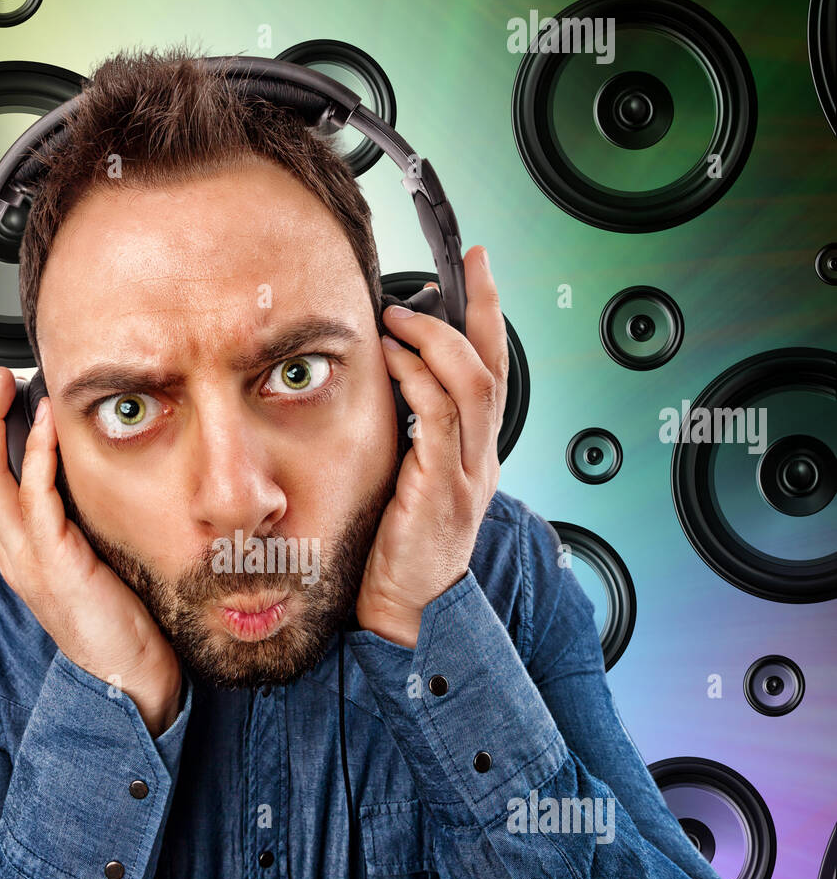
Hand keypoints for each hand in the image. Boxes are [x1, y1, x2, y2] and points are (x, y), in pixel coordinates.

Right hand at [0, 362, 182, 735]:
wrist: (127, 683)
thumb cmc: (116, 627)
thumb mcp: (86, 560)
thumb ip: (72, 519)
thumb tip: (79, 473)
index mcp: (17, 551)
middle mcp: (12, 553)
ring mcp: (28, 560)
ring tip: (3, 383)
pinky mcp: (55, 565)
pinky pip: (36, 500)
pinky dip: (36, 455)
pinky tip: (44, 423)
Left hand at [355, 246, 508, 648]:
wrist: (406, 611)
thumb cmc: (398, 550)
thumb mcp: (410, 480)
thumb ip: (408, 432)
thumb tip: (382, 377)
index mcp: (477, 454)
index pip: (494, 371)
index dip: (489, 317)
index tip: (479, 268)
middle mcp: (482, 459)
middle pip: (495, 367)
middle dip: (482, 308)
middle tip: (459, 267)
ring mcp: (468, 474)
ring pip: (474, 385)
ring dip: (437, 340)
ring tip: (401, 316)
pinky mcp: (442, 489)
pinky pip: (440, 418)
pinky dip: (418, 380)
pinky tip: (393, 360)